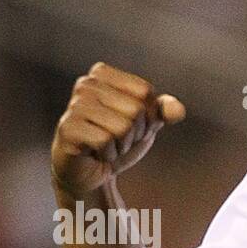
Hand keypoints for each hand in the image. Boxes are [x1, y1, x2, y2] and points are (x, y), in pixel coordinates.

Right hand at [52, 62, 184, 196]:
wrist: (93, 173)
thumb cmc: (118, 142)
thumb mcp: (146, 124)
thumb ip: (163, 111)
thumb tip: (178, 110)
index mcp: (102, 74)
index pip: (145, 92)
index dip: (147, 116)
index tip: (130, 125)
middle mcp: (85, 84)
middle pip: (136, 109)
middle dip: (135, 133)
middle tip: (118, 140)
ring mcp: (74, 106)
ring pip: (122, 126)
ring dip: (122, 145)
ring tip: (108, 146)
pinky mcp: (68, 129)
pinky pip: (105, 141)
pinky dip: (109, 155)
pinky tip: (96, 154)